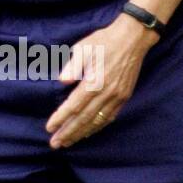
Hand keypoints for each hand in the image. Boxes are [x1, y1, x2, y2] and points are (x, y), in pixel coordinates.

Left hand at [45, 14, 158, 148]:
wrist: (132, 39)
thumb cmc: (104, 41)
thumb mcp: (84, 48)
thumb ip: (72, 66)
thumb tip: (62, 81)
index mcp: (94, 81)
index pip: (74, 106)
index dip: (61, 118)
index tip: (49, 128)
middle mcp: (106, 93)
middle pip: (84, 118)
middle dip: (68, 132)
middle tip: (55, 144)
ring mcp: (117, 97)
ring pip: (97, 121)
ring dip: (81, 133)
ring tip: (68, 142)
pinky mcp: (124, 97)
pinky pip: (109, 117)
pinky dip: (97, 127)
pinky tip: (87, 133)